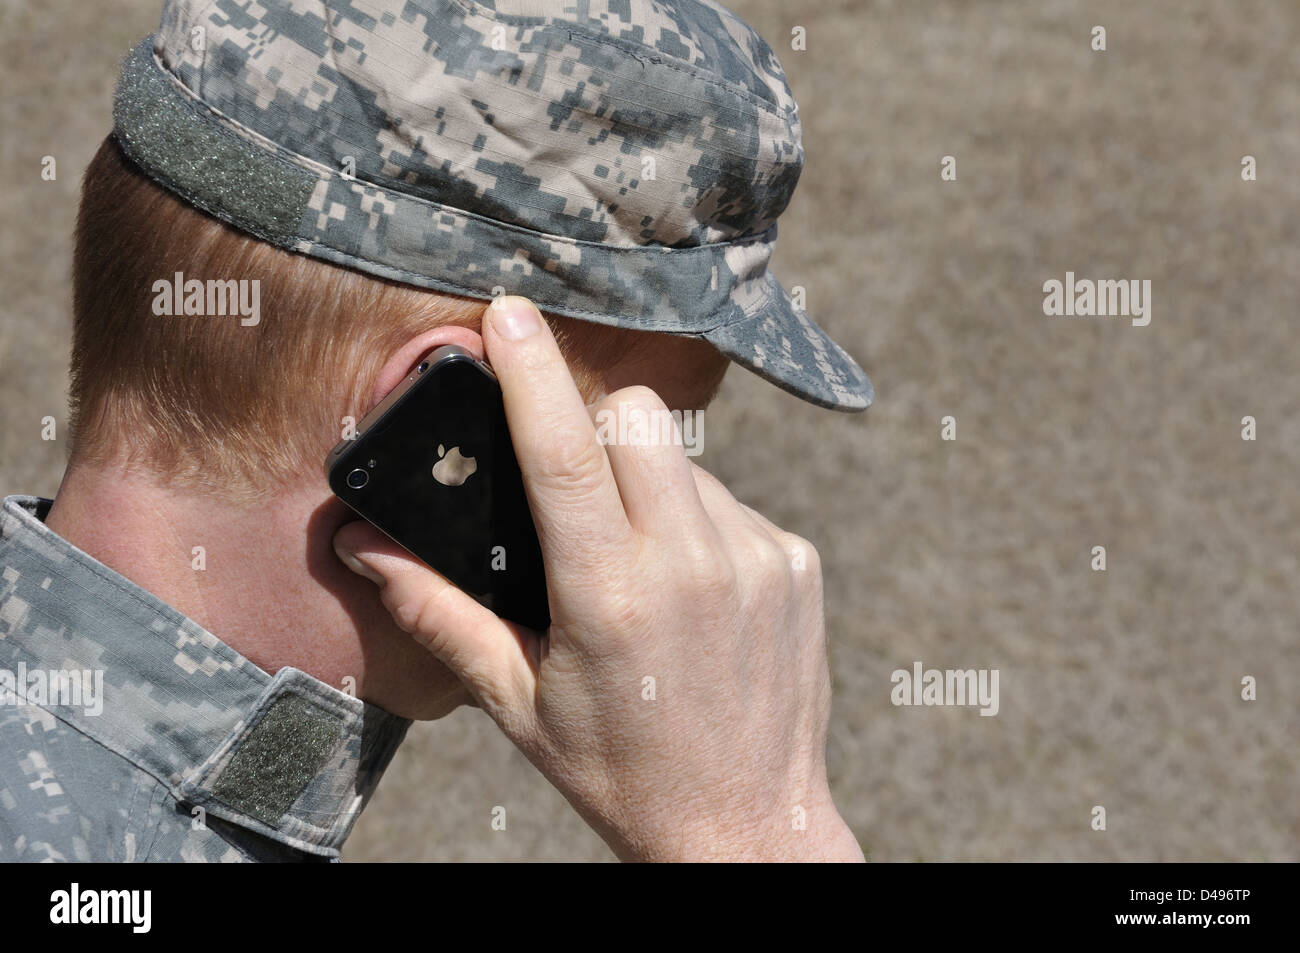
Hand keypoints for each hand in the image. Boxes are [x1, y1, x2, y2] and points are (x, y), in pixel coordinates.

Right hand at [334, 296, 862, 861]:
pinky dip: (697, 523)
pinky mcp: (795, 563)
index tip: (508, 312)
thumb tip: (364, 547)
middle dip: (594, 428)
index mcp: (610, 596)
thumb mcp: (518, 703)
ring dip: (646, 486)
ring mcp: (756, 558)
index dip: (529, 370)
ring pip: (684, 458)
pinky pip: (731, 501)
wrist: (747, 827)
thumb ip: (438, 613)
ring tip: (638, 567)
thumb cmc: (621, 771)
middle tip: (575, 496)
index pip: (561, 450)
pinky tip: (691, 592)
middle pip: (636, 418)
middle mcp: (692, 564)